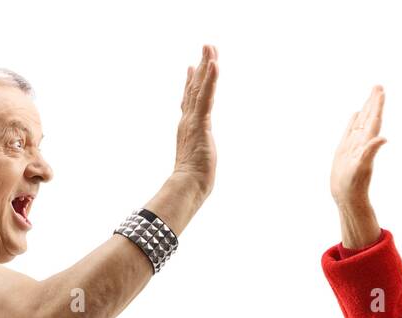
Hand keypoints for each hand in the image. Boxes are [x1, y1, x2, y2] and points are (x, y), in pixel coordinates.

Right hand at [172, 44, 217, 201]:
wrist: (187, 186)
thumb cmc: (192, 182)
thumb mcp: (197, 162)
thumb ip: (197, 157)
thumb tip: (197, 168)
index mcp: (187, 129)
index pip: (189, 101)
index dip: (191, 83)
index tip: (191, 68)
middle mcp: (187, 121)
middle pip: (194, 88)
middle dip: (201, 67)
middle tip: (206, 48)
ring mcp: (193, 120)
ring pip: (200, 87)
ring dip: (206, 66)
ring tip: (210, 47)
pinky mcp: (200, 123)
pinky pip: (206, 96)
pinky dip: (210, 80)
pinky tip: (214, 64)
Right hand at [330, 85, 386, 208]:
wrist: (345, 197)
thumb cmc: (352, 185)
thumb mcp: (361, 168)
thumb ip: (371, 151)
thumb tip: (383, 138)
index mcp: (366, 142)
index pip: (373, 120)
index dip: (377, 106)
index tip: (381, 91)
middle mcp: (361, 142)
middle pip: (369, 118)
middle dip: (373, 102)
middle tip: (378, 86)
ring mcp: (354, 146)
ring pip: (361, 123)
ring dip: (366, 109)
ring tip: (370, 96)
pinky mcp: (346, 151)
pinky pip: (351, 131)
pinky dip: (354, 121)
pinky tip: (355, 114)